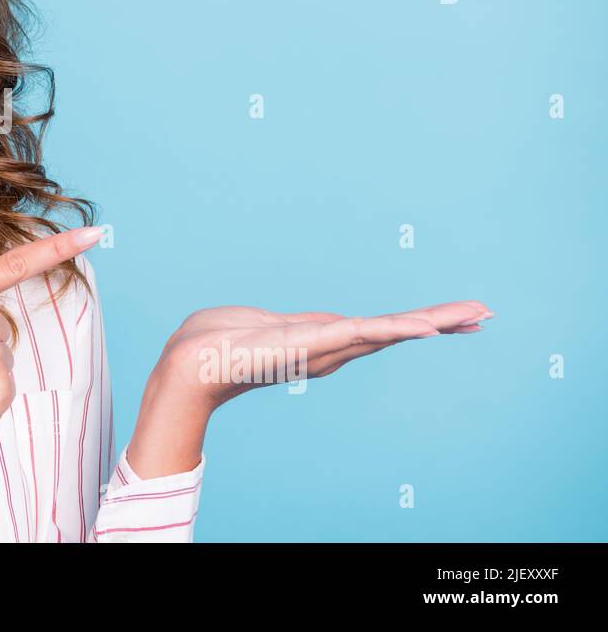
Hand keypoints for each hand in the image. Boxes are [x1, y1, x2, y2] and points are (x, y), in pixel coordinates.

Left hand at [126, 301, 492, 477]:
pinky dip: (398, 329)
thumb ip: (282, 325)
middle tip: (485, 314)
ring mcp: (324, 347)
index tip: (451, 319)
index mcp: (317, 340)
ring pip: (389, 331)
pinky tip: (428, 326)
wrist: (191, 363)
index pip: (375, 329)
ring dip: (433, 322)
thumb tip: (294, 325)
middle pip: (394, 331)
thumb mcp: (255, 324)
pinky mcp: (314, 342)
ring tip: (474, 314)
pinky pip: (364, 333)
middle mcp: (328, 348)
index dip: (413, 323)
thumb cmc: (213, 343)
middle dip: (440, 322)